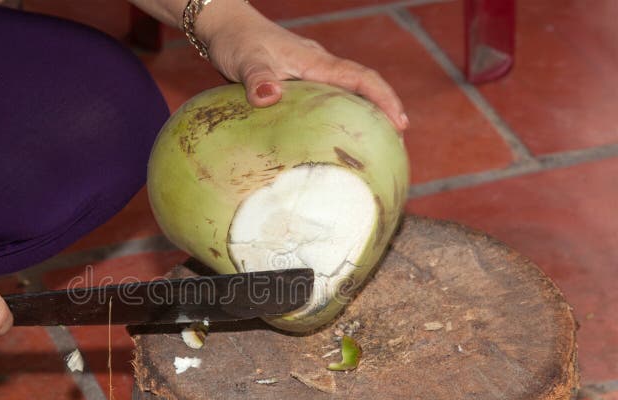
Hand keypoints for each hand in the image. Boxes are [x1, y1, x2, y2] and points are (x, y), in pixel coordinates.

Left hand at [199, 1, 408, 130]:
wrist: (225, 26)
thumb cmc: (236, 41)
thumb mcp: (244, 60)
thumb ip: (256, 79)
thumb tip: (270, 98)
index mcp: (315, 62)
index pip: (360, 78)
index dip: (383, 99)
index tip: (400, 123)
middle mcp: (319, 66)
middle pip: (363, 88)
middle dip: (384, 113)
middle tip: (397, 144)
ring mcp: (311, 73)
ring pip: (348, 94)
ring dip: (365, 116)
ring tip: (376, 147)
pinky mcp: (300, 81)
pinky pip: (330, 99)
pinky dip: (342, 116)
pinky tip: (337, 137)